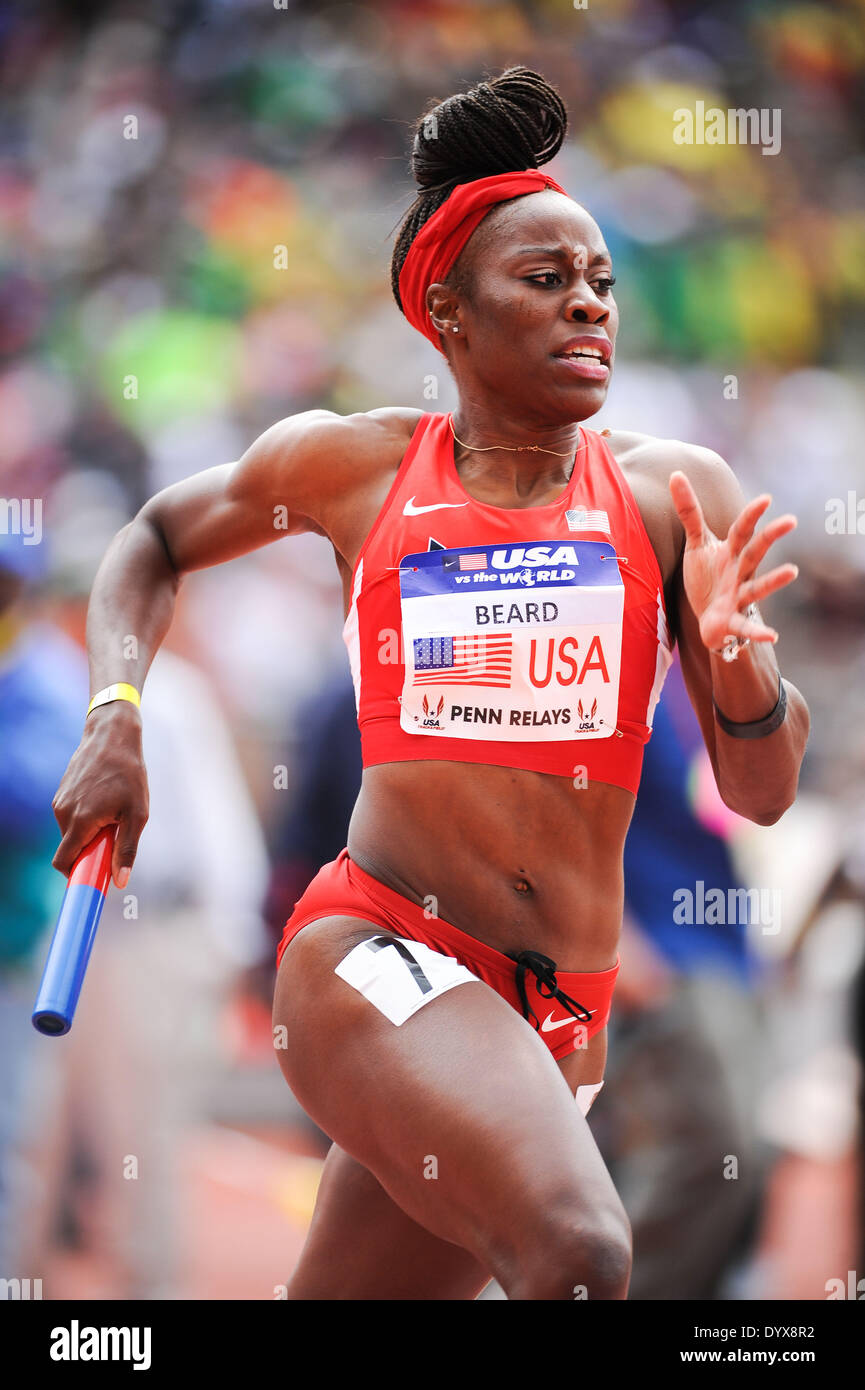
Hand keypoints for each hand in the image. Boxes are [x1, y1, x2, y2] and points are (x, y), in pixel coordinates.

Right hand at [52, 701, 148, 888]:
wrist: (112, 736)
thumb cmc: (129, 774)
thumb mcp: (137, 814)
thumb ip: (127, 849)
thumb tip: (119, 881)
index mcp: (80, 821)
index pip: (63, 862)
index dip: (75, 877)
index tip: (91, 881)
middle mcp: (63, 813)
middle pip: (71, 848)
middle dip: (90, 850)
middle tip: (115, 835)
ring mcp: (60, 802)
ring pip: (73, 832)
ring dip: (90, 831)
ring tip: (113, 810)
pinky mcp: (61, 793)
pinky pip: (72, 816)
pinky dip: (86, 817)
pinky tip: (104, 798)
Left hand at [669, 471, 798, 652]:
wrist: (708, 619)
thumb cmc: (707, 577)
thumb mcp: (696, 543)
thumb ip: (689, 511)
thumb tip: (676, 474)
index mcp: (731, 552)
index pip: (741, 530)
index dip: (751, 515)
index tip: (766, 499)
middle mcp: (739, 572)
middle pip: (755, 552)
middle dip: (771, 537)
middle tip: (791, 521)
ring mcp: (738, 596)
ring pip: (758, 587)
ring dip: (774, 581)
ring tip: (792, 571)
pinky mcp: (732, 620)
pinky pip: (746, 627)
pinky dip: (758, 632)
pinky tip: (773, 635)